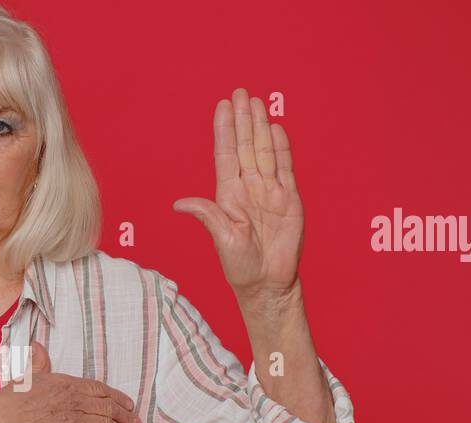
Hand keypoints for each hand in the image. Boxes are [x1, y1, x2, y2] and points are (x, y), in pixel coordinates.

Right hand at [0, 342, 141, 422]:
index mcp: (68, 383)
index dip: (117, 397)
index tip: (128, 404)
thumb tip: (37, 347)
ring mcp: (76, 420)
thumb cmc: (11, 399)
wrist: (3, 421)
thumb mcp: (27, 375)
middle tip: (136, 422)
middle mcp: (76, 400)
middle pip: (109, 408)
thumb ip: (38, 362)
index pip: (100, 389)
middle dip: (126, 416)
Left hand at [173, 87, 304, 300]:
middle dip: (242, 119)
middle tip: (240, 92)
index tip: (222, 107)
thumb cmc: (240, 265)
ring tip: (256, 102)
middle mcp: (249, 188)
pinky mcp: (290, 198)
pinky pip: (285, 167)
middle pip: (246, 146)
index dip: (224, 130)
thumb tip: (180, 203)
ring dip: (260, 126)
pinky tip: (275, 128)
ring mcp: (270, 191)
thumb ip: (207, 216)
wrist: (268, 282)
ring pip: (264, 151)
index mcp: (228, 195)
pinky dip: (281, 147)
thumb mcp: (221, 239)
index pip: (226, 155)